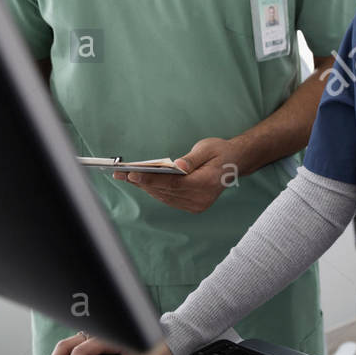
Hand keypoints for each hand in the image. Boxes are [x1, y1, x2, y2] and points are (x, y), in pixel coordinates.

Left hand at [114, 137, 241, 212]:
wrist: (234, 162)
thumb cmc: (220, 152)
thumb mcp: (207, 148)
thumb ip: (192, 159)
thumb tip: (177, 166)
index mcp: (207, 183)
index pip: (174, 183)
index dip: (151, 179)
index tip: (132, 174)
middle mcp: (202, 198)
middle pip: (166, 191)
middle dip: (142, 182)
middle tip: (121, 173)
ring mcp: (197, 204)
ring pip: (165, 196)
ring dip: (145, 187)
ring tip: (126, 177)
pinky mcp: (193, 206)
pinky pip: (169, 199)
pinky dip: (155, 190)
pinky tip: (142, 182)